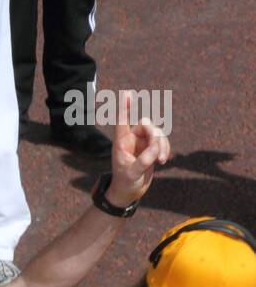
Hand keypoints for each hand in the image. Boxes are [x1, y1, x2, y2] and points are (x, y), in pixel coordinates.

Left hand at [107, 90, 170, 206]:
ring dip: (162, 145)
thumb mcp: (133, 174)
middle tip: (158, 153)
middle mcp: (131, 139)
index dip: (124, 108)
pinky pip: (162, 141)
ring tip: (161, 160)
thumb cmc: (126, 183)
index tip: (127, 93)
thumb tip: (156, 147)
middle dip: (155, 136)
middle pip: (146, 125)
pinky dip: (165, 148)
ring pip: (156, 133)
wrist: (130, 193)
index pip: (122, 122)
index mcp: (121, 143)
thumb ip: (144, 160)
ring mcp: (142, 143)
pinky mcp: (150, 148)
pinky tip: (163, 160)